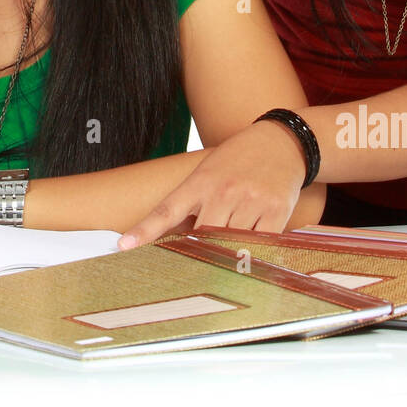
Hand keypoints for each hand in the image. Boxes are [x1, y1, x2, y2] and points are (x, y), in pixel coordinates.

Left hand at [117, 119, 305, 248]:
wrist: (281, 142)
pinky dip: (254, 253)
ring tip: (231, 252)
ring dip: (228, 253)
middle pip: (201, 237)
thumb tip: (175, 236)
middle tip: (196, 264)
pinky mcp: (275, 211)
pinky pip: (259, 244)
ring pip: (231, 244)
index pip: (166, 210)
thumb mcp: (209, 172)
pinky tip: (253, 253)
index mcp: (200, 182)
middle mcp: (222, 191)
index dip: (145, 230)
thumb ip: (193, 203)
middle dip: (198, 252)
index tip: (125, 246)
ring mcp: (249, 201)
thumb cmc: (239, 159)